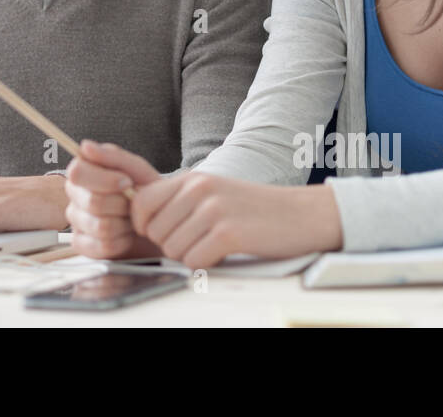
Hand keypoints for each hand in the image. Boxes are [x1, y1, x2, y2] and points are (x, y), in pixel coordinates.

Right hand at [64, 140, 163, 259]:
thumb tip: (85, 146)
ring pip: (100, 226)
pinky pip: (103, 246)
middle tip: (133, 203)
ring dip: (126, 224)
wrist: (160, 221)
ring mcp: (76, 221)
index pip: (77, 172)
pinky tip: (126, 234)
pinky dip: (123, 241)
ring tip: (132, 219)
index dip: (105, 179)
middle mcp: (74, 195)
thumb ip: (113, 156)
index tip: (126, 181)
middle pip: (93, 202)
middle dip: (123, 204)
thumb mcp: (137, 170)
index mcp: (83, 171)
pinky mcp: (82, 244)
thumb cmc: (147, 191)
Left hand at [131, 173, 343, 268]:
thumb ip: (180, 200)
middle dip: (171, 245)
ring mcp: (213, 209)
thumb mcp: (213, 191)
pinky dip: (205, 265)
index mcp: (192, 178)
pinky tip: (224, 254)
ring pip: (172, 250)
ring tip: (213, 246)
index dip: (143, 225)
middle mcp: (199, 189)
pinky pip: (193, 261)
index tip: (161, 233)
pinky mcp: (228, 233)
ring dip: (190, 256)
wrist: (302, 214)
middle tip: (198, 242)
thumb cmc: (254, 209)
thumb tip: (142, 221)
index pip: (141, 202)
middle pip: (154, 232)